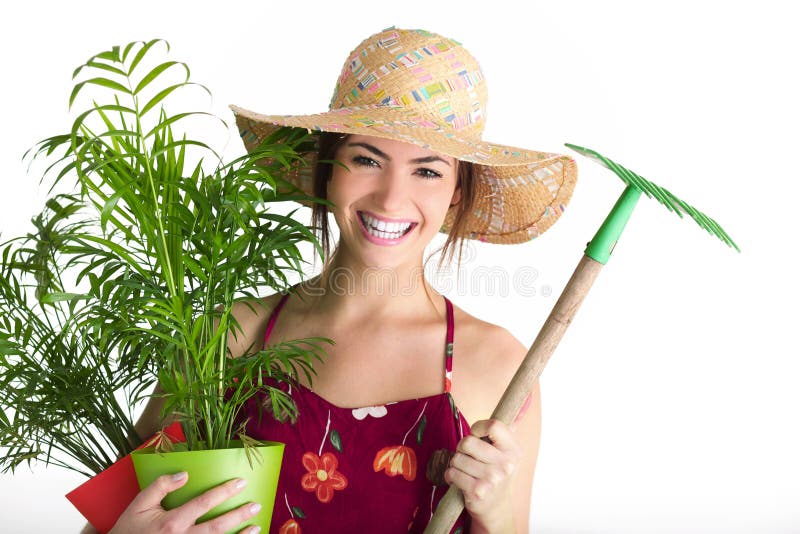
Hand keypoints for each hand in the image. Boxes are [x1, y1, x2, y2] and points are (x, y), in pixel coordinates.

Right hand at [109, 472, 261, 533]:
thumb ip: (160, 487)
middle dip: (238, 516)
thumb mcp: (138, 504)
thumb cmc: (128, 530)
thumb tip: (183, 474)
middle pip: (217, 528)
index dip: (224, 492)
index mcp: (171, 522)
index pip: (204, 503)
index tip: (241, 483)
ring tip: (256, 526)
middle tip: (256, 505)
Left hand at [444, 418, 521, 530]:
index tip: (476, 435)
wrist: (496, 509)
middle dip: (462, 448)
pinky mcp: (477, 492)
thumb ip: (505, 432)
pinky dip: (450, 475)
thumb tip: (519, 406)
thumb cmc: (496, 474)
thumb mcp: (507, 453)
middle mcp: (506, 465)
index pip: (494, 425)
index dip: (478, 428)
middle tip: (468, 457)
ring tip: (465, 470)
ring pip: (457, 458)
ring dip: (456, 463)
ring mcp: (492, 479)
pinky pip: (452, 473)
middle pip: (468, 442)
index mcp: (514, 450)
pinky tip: (459, 480)